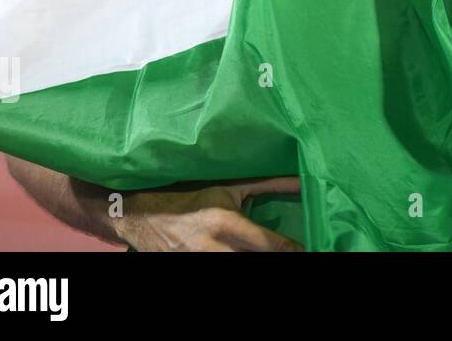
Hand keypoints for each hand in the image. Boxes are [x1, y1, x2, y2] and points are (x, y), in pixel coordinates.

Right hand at [114, 176, 303, 251]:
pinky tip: (242, 257)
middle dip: (275, 258)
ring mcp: (199, 262)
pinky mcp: (187, 269)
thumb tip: (302, 179)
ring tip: (270, 256)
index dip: (292, 249)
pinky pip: (215, 272)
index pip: (269, 243)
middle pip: (255, 261)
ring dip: (254, 262)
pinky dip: (233, 265)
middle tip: (291, 253)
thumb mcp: (229, 187)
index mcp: (226, 223)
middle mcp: (214, 247)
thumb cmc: (193, 197)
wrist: (143, 215)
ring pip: (237, 268)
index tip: (309, 249)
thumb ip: (268, 184)